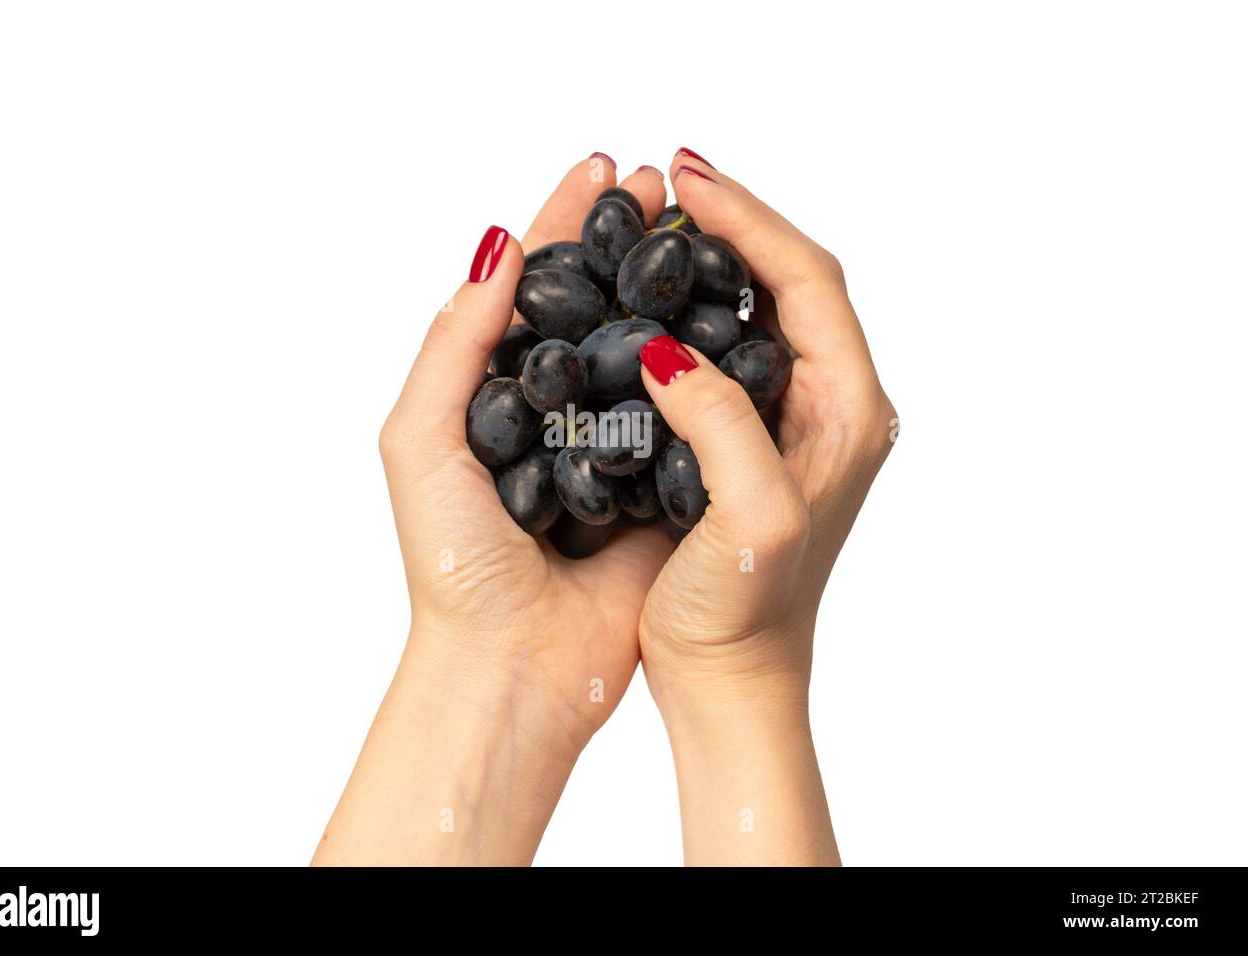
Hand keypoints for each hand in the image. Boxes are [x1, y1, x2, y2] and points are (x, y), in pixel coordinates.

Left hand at [314, 156, 673, 864]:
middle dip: (625, 241)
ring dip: (672, 286)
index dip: (561, 226)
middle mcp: (555, 414)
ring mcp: (611, 447)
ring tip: (704, 229)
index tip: (597, 170)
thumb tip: (495, 249)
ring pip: (647, 347)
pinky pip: (688, 412)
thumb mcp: (420, 441)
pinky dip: (708, 361)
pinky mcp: (659, 485)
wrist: (515, 665)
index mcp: (493, 397)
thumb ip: (453, 346)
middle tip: (661, 184)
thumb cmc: (455, 563)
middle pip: (594, 306)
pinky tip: (733, 313)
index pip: (529, 291)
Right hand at [636, 150, 896, 864]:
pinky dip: (698, 309)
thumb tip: (665, 350)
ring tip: (664, 219)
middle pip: (793, 282)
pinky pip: (735, 350)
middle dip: (736, 223)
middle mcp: (834, 408)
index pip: (807, 282)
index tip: (688, 182)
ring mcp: (798, 424)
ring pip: (764, 310)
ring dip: (718, 260)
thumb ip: (722, 423)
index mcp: (848, 413)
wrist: (733, 685)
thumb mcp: (748, 519)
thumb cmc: (745, 618)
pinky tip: (655, 298)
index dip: (750, 220)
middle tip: (674, 181)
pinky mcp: (758, 443)